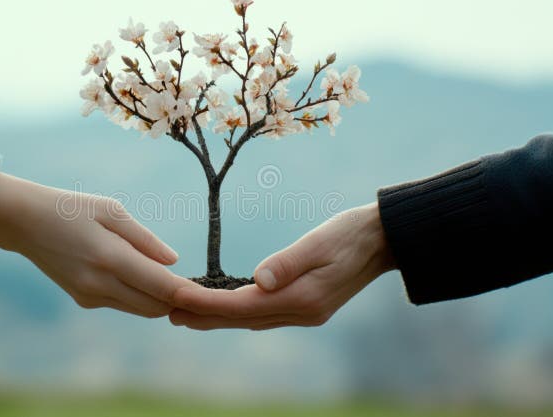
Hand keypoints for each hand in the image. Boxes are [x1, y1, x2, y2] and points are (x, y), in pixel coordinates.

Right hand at [0, 172, 193, 317]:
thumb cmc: (72, 208)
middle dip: (178, 299)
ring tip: (172, 277)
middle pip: (156, 307)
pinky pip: (123, 304)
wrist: (23, 223)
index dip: (191, 294)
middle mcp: (100, 285)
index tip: (213, 293)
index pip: (163, 287)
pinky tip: (139, 274)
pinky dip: (138, 295)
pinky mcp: (84, 301)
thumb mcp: (112, 211)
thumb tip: (174, 263)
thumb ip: (145, 239)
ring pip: (140, 309)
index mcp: (110, 259)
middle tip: (196, 282)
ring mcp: (90, 297)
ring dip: (159, 298)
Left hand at [169, 202, 395, 329]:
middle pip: (242, 318)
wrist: (384, 241)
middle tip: (168, 313)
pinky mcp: (307, 306)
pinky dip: (238, 311)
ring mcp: (305, 313)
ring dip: (218, 317)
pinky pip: (264, 314)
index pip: (242, 305)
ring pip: (251, 319)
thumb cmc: (351, 234)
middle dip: (204, 317)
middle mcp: (301, 312)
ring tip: (186, 312)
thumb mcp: (321, 242)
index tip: (176, 298)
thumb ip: (289, 262)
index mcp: (302, 298)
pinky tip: (224, 307)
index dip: (206, 303)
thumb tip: (258, 280)